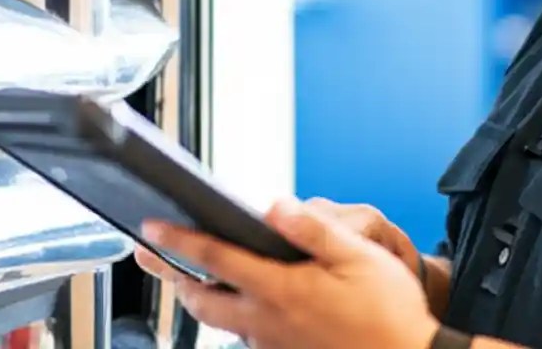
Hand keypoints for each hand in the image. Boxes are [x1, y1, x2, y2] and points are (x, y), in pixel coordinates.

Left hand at [133, 197, 439, 348]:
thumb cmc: (389, 312)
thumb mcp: (359, 257)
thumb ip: (313, 230)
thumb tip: (274, 206)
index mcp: (282, 290)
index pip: (216, 259)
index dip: (179, 241)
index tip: (152, 227)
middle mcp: (268, 322)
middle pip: (202, 300)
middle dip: (174, 276)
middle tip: (153, 256)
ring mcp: (274, 344)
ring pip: (220, 323)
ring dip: (201, 299)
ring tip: (192, 277)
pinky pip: (246, 338)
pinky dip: (233, 319)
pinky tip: (245, 304)